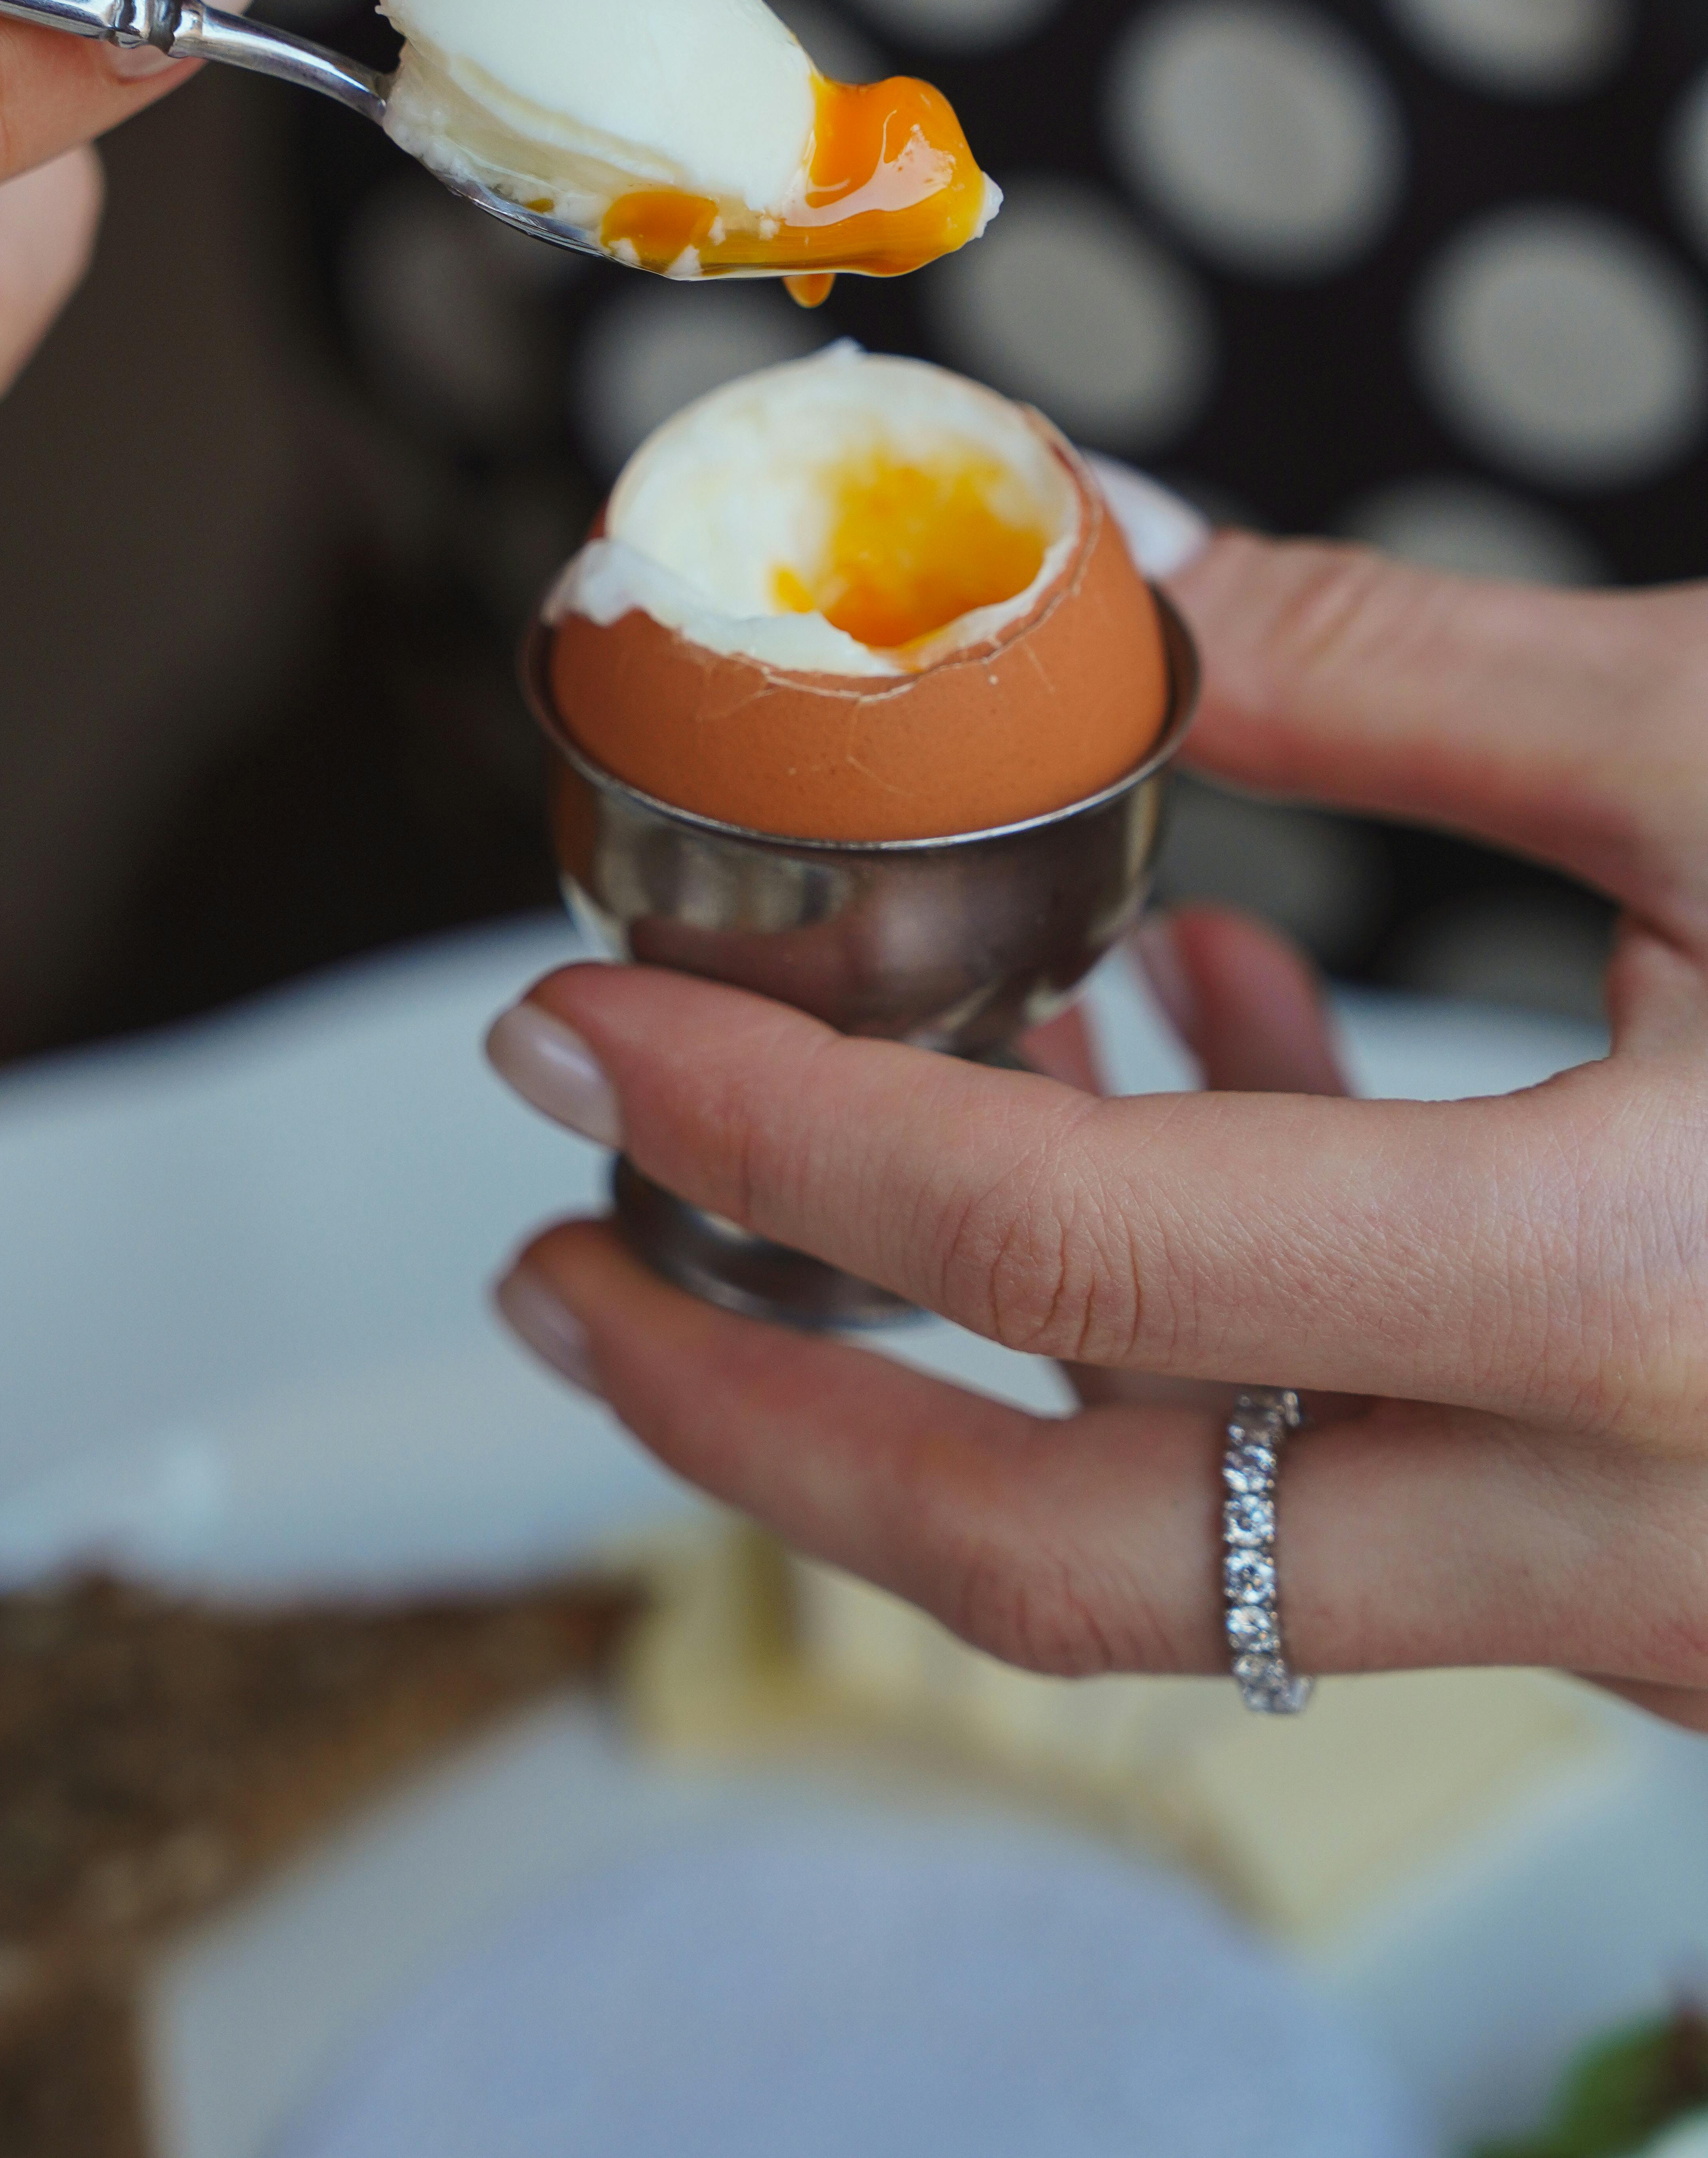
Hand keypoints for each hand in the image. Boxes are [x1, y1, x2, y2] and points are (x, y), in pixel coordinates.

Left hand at [486, 533, 1707, 1726]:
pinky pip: (1371, 1469)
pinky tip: (1197, 1045)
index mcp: (1617, 1300)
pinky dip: (1228, 1296)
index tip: (575, 1035)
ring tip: (841, 1123)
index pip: (1059, 1248)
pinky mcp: (1670, 1550)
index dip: (773, 1129)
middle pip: (1066, 1552)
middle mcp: (1620, 1528)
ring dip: (985, 1347)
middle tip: (560, 1281)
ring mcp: (1651, 1590)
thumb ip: (1393, 675)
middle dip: (758, 1423)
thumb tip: (1093, 567)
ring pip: (1210, 1533)